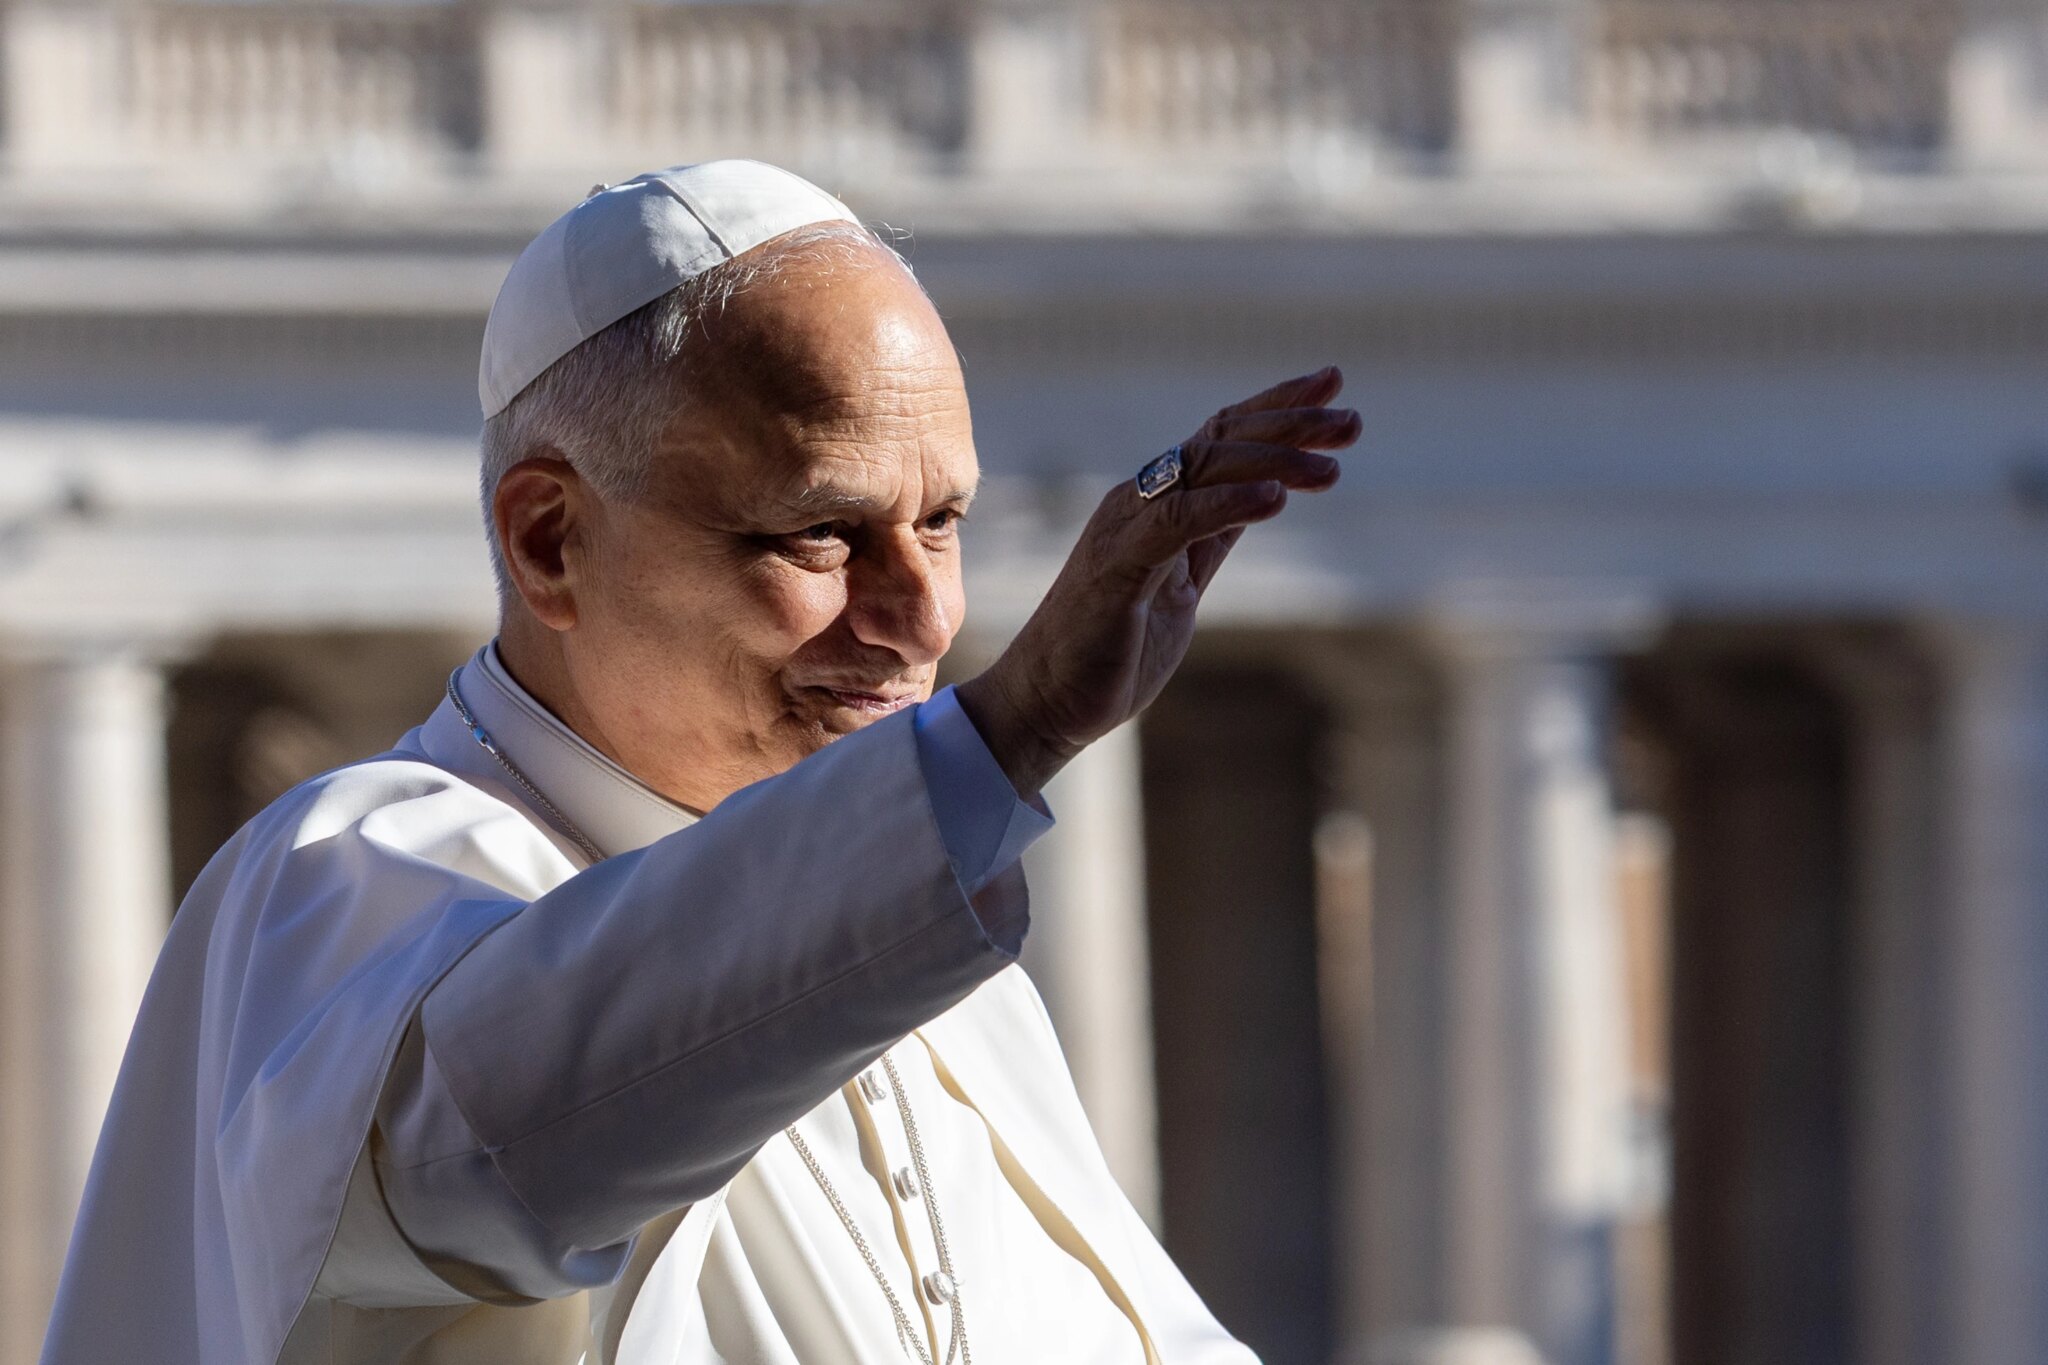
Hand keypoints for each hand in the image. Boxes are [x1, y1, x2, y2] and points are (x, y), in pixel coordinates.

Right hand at [956, 366, 1358, 796]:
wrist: (1045, 701)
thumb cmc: (1110, 648)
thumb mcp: (1179, 583)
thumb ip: (1210, 536)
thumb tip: (1261, 498)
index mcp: (1155, 504)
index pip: (1221, 436)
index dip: (1278, 407)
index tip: (1334, 388)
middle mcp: (1138, 502)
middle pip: (1221, 440)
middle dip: (1291, 423)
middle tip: (1353, 424)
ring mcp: (1124, 530)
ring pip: (1205, 470)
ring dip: (1274, 462)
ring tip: (1332, 469)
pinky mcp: (1117, 568)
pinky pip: (1177, 523)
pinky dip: (1228, 504)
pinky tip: (1276, 501)